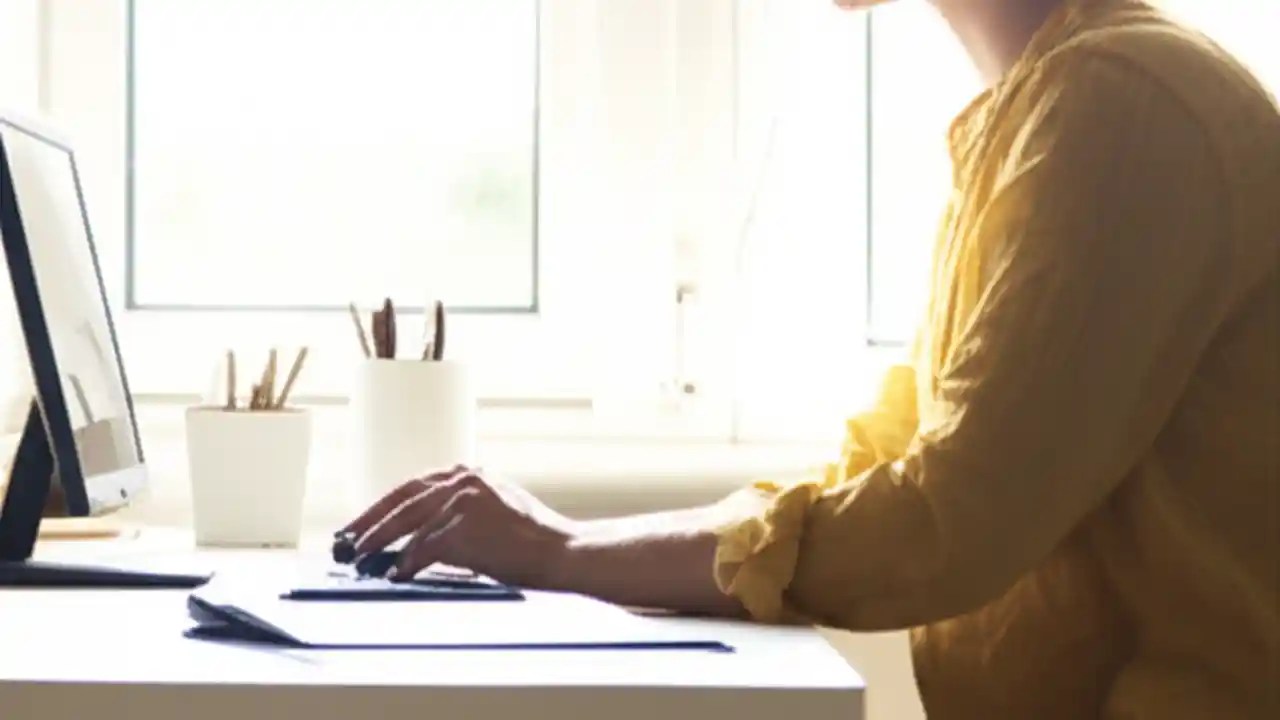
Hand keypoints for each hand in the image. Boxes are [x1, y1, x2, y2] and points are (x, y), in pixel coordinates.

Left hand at [341, 465, 577, 587]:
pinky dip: (406, 563)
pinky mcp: (462, 528)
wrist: (562, 551)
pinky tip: (397, 575)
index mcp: (470, 474)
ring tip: (363, 559)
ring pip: (406, 522)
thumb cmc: (534, 539)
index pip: (413, 486)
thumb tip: (421, 533)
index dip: (384, 505)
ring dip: (380, 543)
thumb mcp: (497, 507)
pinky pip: (422, 549)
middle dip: (370, 520)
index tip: (364, 520)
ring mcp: (461, 501)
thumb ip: (461, 509)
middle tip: (348, 538)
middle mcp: (463, 480)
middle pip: (402, 499)